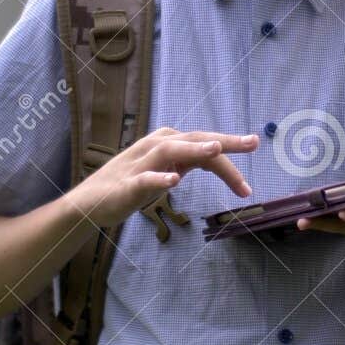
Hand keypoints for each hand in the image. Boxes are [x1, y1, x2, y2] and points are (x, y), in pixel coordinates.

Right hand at [65, 126, 257, 227]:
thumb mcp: (166, 171)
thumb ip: (188, 162)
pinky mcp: (127, 184)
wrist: (90, 203)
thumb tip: (217, 159)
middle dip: (225, 141)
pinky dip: (160, 178)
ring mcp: (141, 164)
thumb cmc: (132, 186)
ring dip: (194, 148)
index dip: (231, 159)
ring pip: (171, 150)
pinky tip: (175, 180)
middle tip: (253, 143)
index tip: (249, 183)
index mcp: (169, 144)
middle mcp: (157, 147)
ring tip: (217, 149)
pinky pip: (145, 179)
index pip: (206, 147)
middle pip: (195, 140)